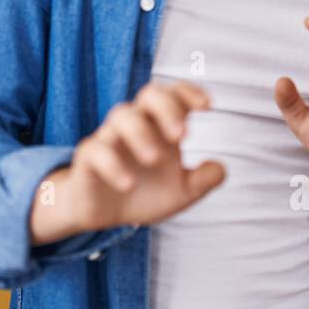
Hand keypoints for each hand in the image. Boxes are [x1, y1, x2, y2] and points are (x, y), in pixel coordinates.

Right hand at [55, 80, 224, 234]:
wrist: (103, 215)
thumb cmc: (143, 192)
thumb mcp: (180, 192)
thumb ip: (202, 181)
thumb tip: (221, 168)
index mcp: (159, 126)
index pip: (173, 95)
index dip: (189, 93)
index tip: (208, 106)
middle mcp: (135, 125)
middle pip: (149, 94)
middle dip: (168, 108)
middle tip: (182, 136)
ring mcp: (109, 138)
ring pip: (122, 115)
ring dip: (141, 133)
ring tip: (154, 159)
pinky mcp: (88, 159)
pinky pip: (96, 150)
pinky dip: (113, 165)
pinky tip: (127, 184)